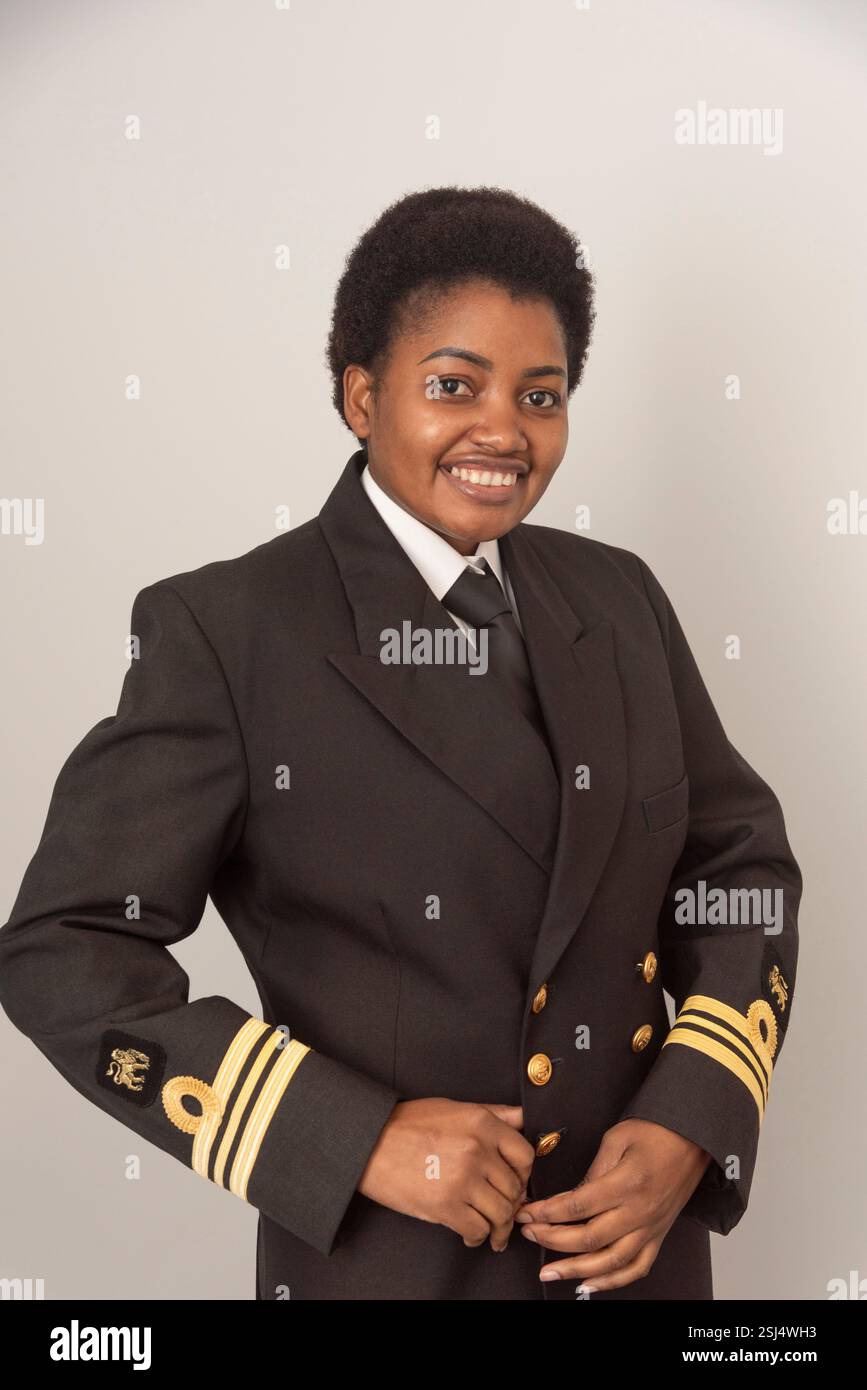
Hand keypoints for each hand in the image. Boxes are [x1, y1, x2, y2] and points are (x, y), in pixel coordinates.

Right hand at [358, 1098, 533, 1250]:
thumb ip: (494, 1113)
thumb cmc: (408, 1124)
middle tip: (504, 1210)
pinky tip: (471, 1234)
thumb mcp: (454, 1108)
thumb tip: (523, 1118)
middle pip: (514, 1188)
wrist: (369, 1142)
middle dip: (512, 1204)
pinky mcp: (445, 1206)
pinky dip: (477, 1237)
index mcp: (482, 1124)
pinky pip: (477, 1230)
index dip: (524, 1173)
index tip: (517, 1183)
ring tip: (493, 1229)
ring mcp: (462, 1179)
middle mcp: (476, 1150)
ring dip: (499, 1226)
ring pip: (500, 1213)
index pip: (524, 1155)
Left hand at [514, 1118, 712, 1291]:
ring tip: (549, 1272)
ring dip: (575, 1270)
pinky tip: (588, 1285)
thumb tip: (570, 1198)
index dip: (546, 1212)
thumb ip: (593, 1170)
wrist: (694, 1138)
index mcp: (626, 1184)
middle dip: (552, 1239)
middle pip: (588, 1238)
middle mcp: (639, 1212)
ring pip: (610, 1262)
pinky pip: (636, 1268)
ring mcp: (651, 1228)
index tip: (526, 1212)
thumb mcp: (617, 1138)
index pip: (576, 1206)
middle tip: (528, 1233)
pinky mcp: (659, 1235)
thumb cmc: (656, 1131)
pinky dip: (612, 1282)